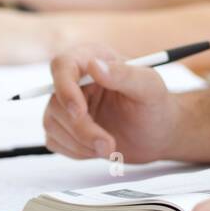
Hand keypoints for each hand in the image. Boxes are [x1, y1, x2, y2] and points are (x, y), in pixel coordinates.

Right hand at [42, 46, 181, 163]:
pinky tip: (99, 149)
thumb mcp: (150, 87)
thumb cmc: (156, 105)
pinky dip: (76, 151)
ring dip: (81, 142)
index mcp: (94, 59)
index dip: (64, 88)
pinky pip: (54, 141)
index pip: (63, 65)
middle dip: (81, 128)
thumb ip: (125, 74)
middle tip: (108, 144)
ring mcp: (67, 104)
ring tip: (110, 146)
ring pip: (52, 123)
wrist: (158, 135)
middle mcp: (76, 80)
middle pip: (56, 101)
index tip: (80, 112)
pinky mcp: (64, 127)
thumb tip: (95, 65)